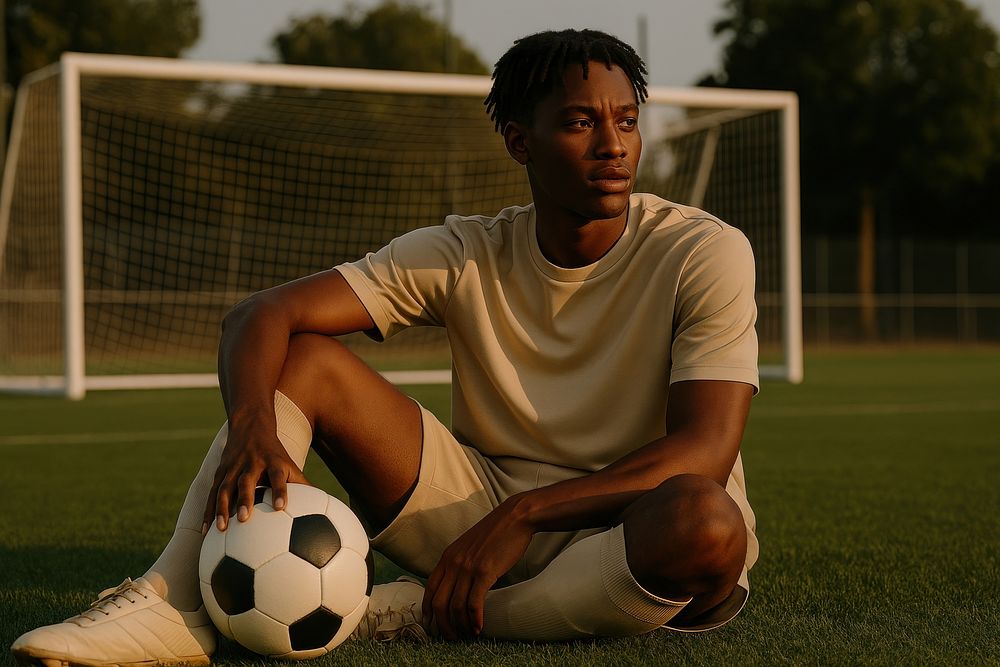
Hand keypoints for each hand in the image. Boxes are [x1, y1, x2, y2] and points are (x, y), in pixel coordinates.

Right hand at [201, 419, 308, 533]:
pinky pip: (212, 494)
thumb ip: (302, 484)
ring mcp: (233, 467)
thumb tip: (322, 506)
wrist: (251, 426)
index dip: (280, 490)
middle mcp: (252, 463)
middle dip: (245, 499)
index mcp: (272, 462)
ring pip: (225, 488)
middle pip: (247, 481)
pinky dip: (209, 511)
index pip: (278, 476)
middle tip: (244, 519)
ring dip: (222, 508)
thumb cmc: (275, 453)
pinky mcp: (220, 472)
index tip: (281, 506)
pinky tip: (207, 531)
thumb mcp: (290, 464)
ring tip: (221, 529)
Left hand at [423, 496, 534, 638]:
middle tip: (451, 636)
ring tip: (467, 634)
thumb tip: (458, 584)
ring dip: (461, 625)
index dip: (428, 609)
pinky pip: (474, 603)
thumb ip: (460, 562)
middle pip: (439, 602)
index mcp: (448, 556)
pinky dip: (474, 619)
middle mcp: (454, 563)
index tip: (431, 623)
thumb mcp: (469, 545)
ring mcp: (468, 567)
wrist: (515, 517)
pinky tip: (479, 627)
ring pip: (456, 606)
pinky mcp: (485, 572)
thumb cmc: (496, 532)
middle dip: (443, 624)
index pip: (429, 588)